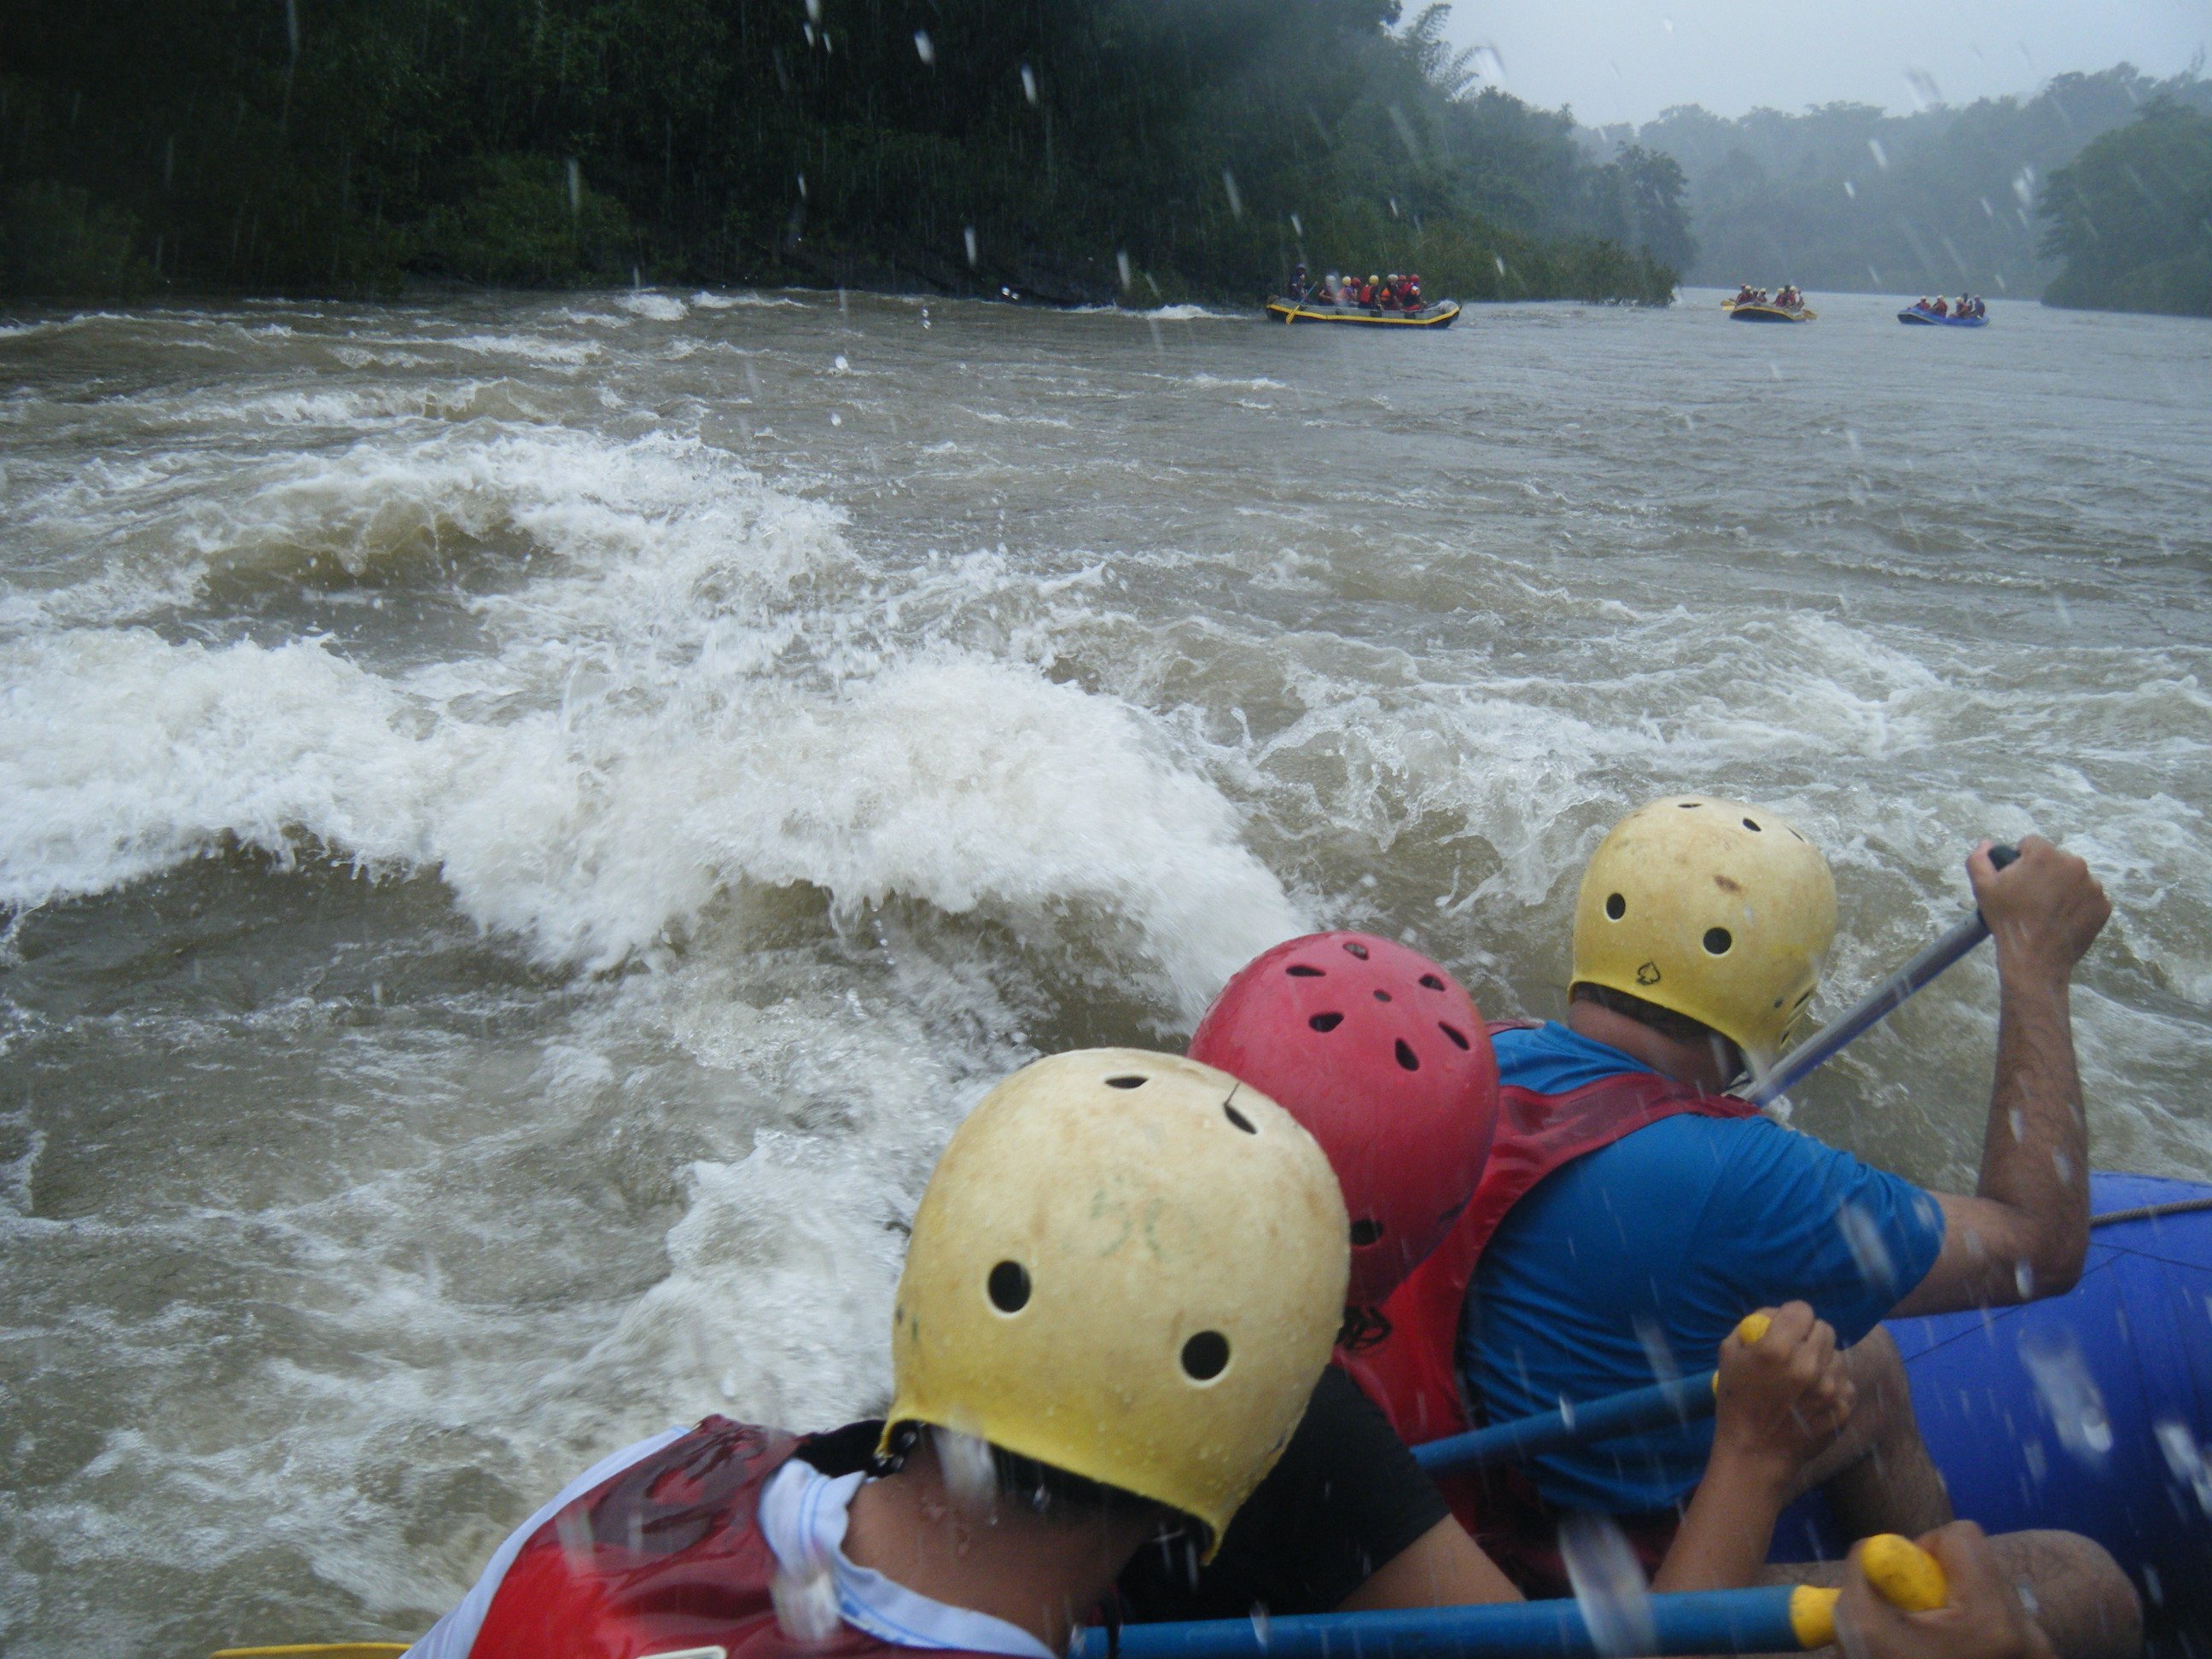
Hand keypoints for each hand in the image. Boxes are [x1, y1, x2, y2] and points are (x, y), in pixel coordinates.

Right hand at [1710, 1302, 1853, 1488]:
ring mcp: (1830, 1388)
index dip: (1792, 1316)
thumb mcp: (1728, 1355)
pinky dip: (1833, 1384)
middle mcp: (1808, 1364)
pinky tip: (1815, 1396)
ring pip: (1837, 1355)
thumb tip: (1776, 1315)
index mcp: (1777, 1349)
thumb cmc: (1735, 1402)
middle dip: (1809, 1334)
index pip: (1802, 1310)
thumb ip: (1752, 1326)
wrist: (1755, 1453)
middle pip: (1824, 1329)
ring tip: (1805, 1377)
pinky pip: (1846, 1382)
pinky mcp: (1843, 1408)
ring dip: (1822, 1360)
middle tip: (1795, 1350)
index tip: (1786, 1327)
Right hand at [1836, 1522, 2054, 1658]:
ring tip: (1932, 1644)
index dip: (1923, 1547)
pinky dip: (1972, 1633)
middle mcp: (2029, 1632)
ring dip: (1955, 1608)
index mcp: (1992, 1617)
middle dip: (1939, 1581)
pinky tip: (1952, 1657)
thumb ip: (1862, 1572)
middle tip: (1914, 1616)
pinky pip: (2002, 1626)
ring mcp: (2040, 1655)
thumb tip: (1876, 1549)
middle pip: (1979, 1565)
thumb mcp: (1861, 1630)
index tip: (1905, 1586)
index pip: (1962, 1536)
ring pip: (1992, 1596)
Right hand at [1968, 837, 2108, 983]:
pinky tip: (2062, 919)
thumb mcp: (1982, 888)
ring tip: (2048, 910)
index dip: (2020, 860)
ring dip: (2063, 887)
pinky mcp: (2104, 905)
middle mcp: (2075, 864)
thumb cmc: (2007, 920)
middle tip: (2032, 897)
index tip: (2016, 880)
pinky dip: (2078, 905)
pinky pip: (2088, 898)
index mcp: (2045, 854)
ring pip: (2074, 878)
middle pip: (2056, 860)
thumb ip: (1979, 859)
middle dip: (2044, 873)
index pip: (2031, 843)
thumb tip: (1987, 843)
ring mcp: (2093, 886)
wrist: (2035, 958)